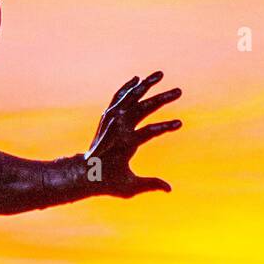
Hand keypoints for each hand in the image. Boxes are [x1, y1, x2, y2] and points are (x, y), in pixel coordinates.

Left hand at [85, 72, 181, 196]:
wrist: (84, 173)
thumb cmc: (108, 182)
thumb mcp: (129, 187)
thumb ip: (149, 185)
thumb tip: (169, 189)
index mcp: (125, 145)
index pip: (148, 132)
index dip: (164, 127)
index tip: (179, 123)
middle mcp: (117, 129)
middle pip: (141, 109)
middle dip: (161, 99)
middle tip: (179, 91)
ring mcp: (110, 121)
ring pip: (129, 98)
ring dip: (145, 85)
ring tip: (160, 73)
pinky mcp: (107, 118)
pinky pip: (118, 98)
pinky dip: (126, 88)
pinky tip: (137, 79)